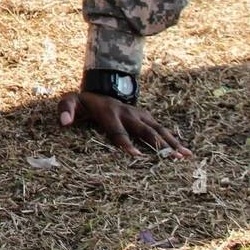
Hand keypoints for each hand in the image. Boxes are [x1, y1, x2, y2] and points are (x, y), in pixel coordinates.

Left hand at [57, 91, 192, 159]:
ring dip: (172, 143)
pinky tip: (186, 153)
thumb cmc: (82, 103)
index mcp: (109, 112)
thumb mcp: (69, 102)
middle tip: (171, 159)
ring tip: (185, 157)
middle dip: (158, 145)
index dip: (126, 144)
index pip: (118, 131)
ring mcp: (140, 114)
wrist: (97, 91)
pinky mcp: (146, 117)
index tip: (137, 157)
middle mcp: (128, 113)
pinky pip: (162, 129)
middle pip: (145, 131)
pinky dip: (174, 140)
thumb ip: (65, 110)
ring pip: (158, 130)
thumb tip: (64, 122)